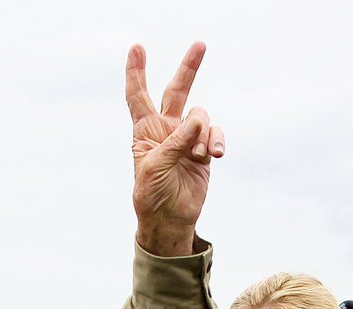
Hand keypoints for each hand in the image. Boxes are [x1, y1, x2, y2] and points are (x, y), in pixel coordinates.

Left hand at [126, 42, 224, 255]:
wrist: (170, 220)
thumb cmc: (153, 195)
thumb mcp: (156, 167)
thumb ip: (176, 141)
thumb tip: (199, 120)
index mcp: (145, 132)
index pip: (138, 97)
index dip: (137, 73)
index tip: (136, 48)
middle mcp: (166, 130)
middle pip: (177, 92)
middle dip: (188, 69)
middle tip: (200, 45)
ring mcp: (187, 138)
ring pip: (201, 116)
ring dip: (202, 132)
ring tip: (198, 154)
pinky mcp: (204, 150)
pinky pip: (214, 133)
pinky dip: (216, 140)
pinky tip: (215, 154)